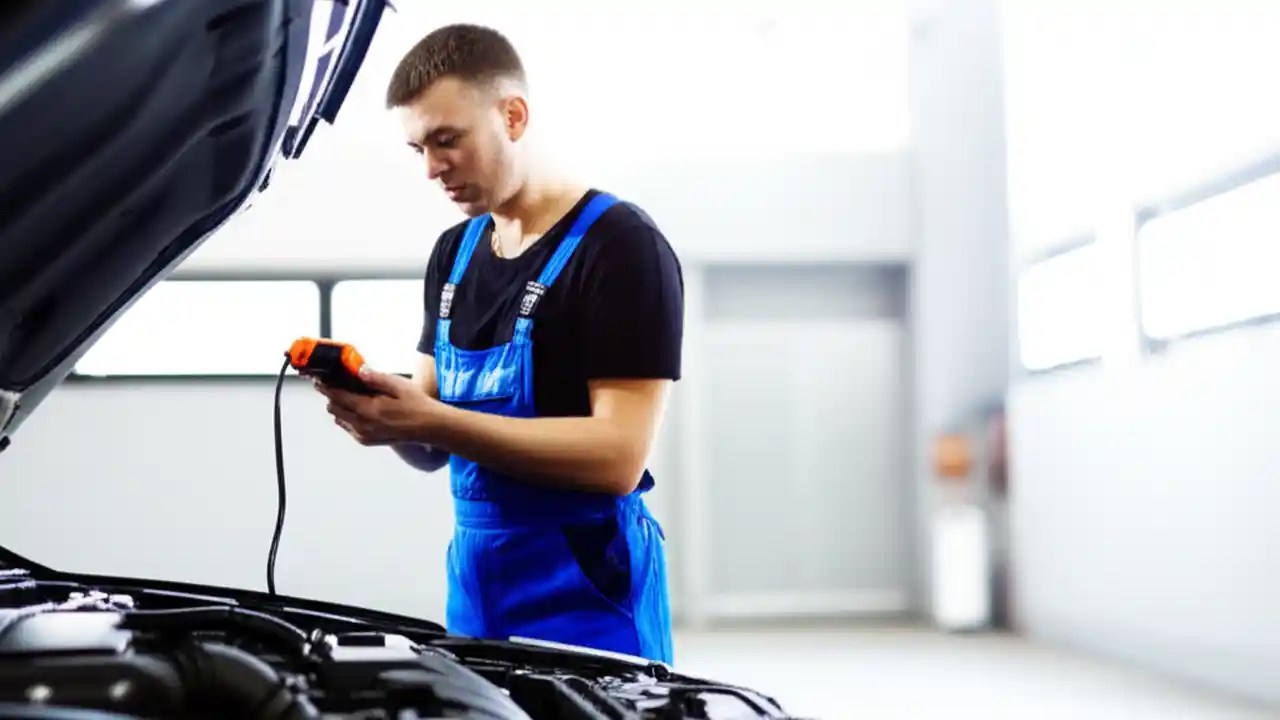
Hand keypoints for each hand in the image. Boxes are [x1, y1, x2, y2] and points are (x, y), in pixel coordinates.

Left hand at [314, 366, 439, 446]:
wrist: (429, 427)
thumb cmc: (417, 404)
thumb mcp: (398, 385)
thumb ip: (376, 378)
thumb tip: (358, 370)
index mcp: (368, 410)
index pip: (338, 397)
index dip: (325, 387)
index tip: (318, 379)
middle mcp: (362, 425)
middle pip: (333, 408)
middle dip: (331, 395)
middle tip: (334, 383)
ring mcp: (363, 434)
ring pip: (338, 418)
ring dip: (338, 406)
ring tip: (346, 395)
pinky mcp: (367, 440)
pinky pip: (348, 427)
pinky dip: (346, 416)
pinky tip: (357, 408)